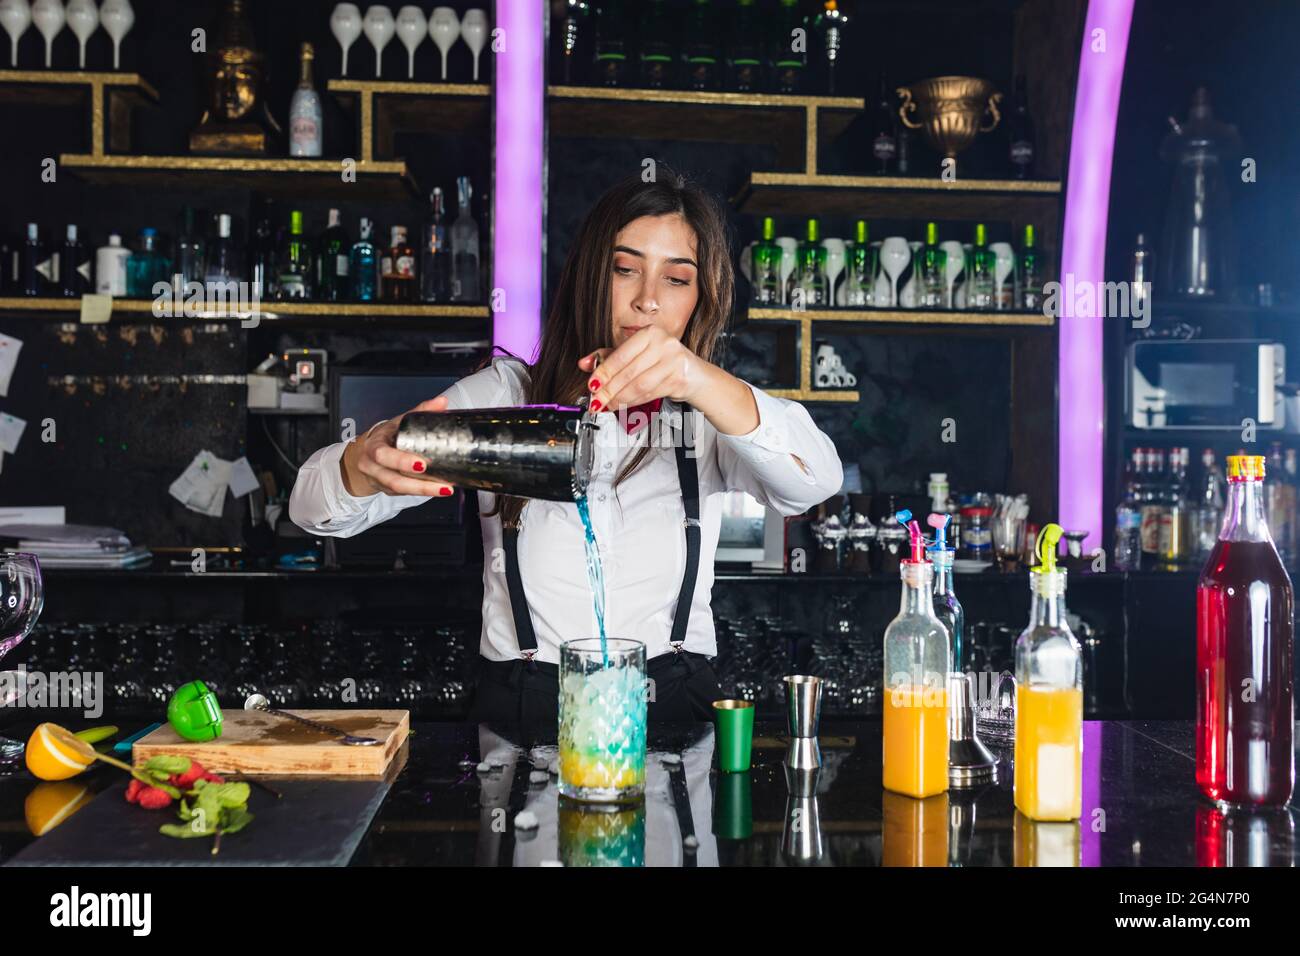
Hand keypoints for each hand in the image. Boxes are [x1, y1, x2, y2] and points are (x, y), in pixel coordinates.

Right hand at [340, 396, 455, 497]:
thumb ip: (420, 411)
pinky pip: (404, 494)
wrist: (366, 453)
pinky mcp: (387, 490)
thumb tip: (441, 402)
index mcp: (374, 445)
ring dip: (424, 491)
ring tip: (446, 489)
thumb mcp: (398, 422)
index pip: (383, 455)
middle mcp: (372, 466)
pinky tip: (438, 490)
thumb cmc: (386, 436)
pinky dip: (421, 492)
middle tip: (442, 485)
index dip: (401, 461)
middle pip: (393, 479)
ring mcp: (379, 480)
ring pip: (400, 490)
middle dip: (418, 485)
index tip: (422, 464)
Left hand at [578, 326, 703, 413]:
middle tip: (596, 400)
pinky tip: (623, 405)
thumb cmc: (662, 361)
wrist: (693, 373)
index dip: (603, 372)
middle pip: (629, 372)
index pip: (621, 355)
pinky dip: (633, 401)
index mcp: (650, 332)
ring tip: (607, 405)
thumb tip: (584, 363)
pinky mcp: (678, 378)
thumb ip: (609, 356)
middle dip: (609, 390)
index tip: (591, 384)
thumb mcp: (636, 353)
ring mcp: (673, 361)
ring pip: (639, 385)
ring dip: (620, 398)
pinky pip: (649, 393)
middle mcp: (663, 343)